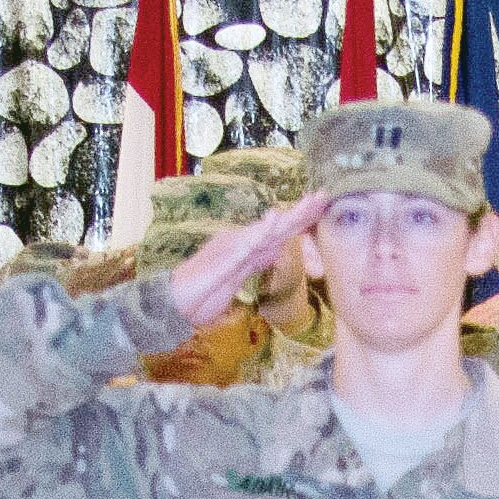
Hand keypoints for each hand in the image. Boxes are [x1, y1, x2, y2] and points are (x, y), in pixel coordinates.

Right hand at [167, 195, 327, 326]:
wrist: (174, 301)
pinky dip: (262, 230)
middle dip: (302, 212)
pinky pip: (246, 243)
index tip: (320, 207)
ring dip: (290, 216)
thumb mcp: (239, 277)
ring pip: (268, 230)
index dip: (300, 220)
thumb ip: (254, 263)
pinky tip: (275, 218)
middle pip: (278, 227)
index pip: (278, 233)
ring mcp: (233, 247)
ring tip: (310, 202)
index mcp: (247, 248)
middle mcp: (242, 242)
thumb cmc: (202, 293)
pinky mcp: (224, 257)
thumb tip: (274, 251)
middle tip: (324, 196)